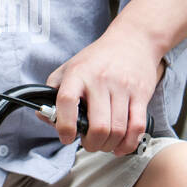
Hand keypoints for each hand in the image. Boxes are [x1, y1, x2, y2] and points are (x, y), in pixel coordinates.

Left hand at [46, 22, 163, 155]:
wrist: (133, 40)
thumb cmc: (98, 58)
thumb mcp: (70, 67)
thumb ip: (53, 91)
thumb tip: (45, 116)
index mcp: (78, 73)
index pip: (67, 101)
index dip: (64, 125)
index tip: (66, 137)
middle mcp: (101, 80)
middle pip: (98, 126)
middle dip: (91, 144)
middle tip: (88, 143)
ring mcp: (123, 88)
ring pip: (118, 130)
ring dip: (108, 146)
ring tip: (103, 144)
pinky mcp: (141, 95)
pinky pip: (137, 127)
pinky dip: (128, 144)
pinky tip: (120, 145)